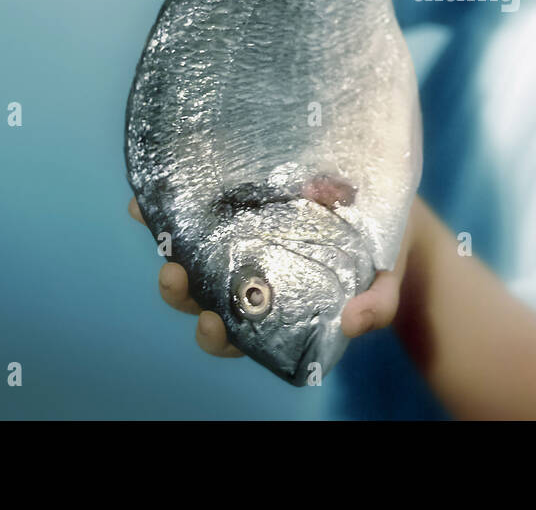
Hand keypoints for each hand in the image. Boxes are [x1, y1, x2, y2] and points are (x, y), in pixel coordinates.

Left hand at [127, 194, 411, 357]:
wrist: (389, 208)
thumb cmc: (382, 254)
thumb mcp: (385, 279)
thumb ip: (377, 305)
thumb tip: (353, 321)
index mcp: (279, 309)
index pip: (237, 335)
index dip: (216, 335)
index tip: (211, 324)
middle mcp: (250, 279)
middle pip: (200, 299)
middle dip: (180, 293)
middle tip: (175, 277)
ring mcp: (238, 242)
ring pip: (189, 258)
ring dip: (165, 252)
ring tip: (157, 236)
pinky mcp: (236, 206)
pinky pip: (192, 213)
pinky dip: (164, 211)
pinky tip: (146, 200)